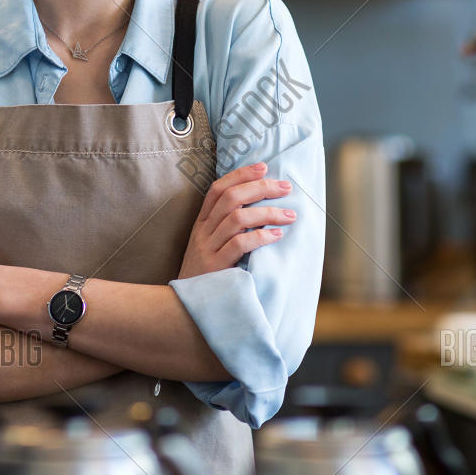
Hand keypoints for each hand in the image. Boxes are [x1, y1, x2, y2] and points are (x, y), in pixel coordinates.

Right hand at [178, 161, 294, 278]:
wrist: (185, 307)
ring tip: (290, 215)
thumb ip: (227, 228)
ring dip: (268, 212)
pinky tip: (277, 236)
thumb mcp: (210, 247)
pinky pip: (240, 244)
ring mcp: (208, 249)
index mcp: (201, 223)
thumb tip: (259, 209)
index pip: (218, 189)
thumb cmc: (205, 275)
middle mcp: (203, 232)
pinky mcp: (216, 267)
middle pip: (230, 198)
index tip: (264, 167)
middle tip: (285, 187)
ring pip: (237, 218)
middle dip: (260, 188)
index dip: (240, 175)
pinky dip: (261, 236)